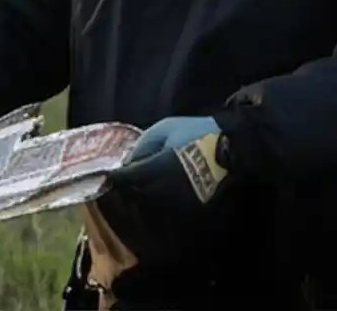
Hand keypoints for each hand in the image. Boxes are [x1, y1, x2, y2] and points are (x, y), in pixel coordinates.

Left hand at [108, 117, 229, 206]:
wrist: (230, 146)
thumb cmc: (196, 132)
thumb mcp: (165, 128)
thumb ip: (143, 144)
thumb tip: (129, 161)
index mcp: (158, 167)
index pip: (127, 177)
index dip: (115, 176)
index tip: (107, 175)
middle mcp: (165, 188)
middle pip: (135, 193)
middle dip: (128, 187)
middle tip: (124, 180)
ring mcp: (178, 201)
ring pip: (149, 203)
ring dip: (142, 195)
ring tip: (141, 185)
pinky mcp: (190, 208)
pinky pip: (166, 207)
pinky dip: (159, 200)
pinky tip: (160, 190)